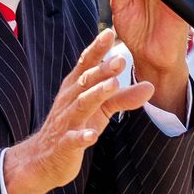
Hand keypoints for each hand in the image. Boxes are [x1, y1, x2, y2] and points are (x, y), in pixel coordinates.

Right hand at [4, 29, 152, 193]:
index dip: (96, 49)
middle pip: (85, 81)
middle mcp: (68, 101)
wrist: (42, 160)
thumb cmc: (75, 127)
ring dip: (95, 94)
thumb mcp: (101, 110)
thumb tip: (151, 86)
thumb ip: (123, 98)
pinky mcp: (64, 145)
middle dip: (102, 70)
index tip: (110, 33)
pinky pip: (72, 139)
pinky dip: (82, 136)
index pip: (85, 65)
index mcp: (75, 89)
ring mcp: (65, 123)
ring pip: (80, 105)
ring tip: (112, 85)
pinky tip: (92, 135)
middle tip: (121, 59)